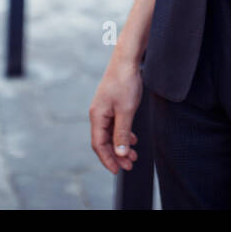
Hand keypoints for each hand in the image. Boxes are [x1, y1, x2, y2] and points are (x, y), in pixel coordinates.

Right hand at [90, 52, 142, 173]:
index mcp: (97, 116)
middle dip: (116, 156)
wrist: (127, 60)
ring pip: (111, 134)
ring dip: (121, 146)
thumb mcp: (126, 111)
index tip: (118, 171)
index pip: (99, 145)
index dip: (108, 160)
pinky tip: (132, 140)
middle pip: (104, 142)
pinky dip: (123, 135)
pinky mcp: (111, 105)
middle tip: (130, 166)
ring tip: (133, 156)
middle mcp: (98, 114)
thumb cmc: (125, 82)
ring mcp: (104, 110)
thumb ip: (122, 133)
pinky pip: (115, 125)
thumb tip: (120, 154)